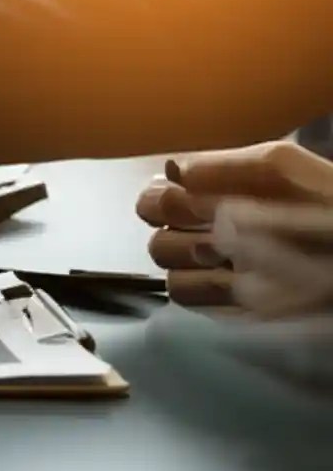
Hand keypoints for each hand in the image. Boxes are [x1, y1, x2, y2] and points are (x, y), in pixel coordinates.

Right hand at [136, 141, 332, 308]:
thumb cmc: (326, 203)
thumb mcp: (281, 166)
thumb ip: (225, 165)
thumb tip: (172, 170)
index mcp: (215, 195)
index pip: (155, 197)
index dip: (160, 199)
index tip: (182, 198)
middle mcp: (209, 234)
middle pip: (156, 238)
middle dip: (177, 234)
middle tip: (211, 230)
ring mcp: (219, 273)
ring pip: (169, 272)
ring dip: (193, 263)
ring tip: (229, 256)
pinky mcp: (230, 306)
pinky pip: (190, 300)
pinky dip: (207, 290)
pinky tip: (237, 281)